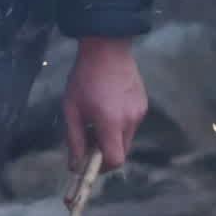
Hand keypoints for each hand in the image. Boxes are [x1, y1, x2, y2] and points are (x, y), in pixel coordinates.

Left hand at [59, 35, 148, 171]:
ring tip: (97, 120)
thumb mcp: (71, 109)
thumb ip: (74, 139)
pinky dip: (119, 125)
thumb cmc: (84, 77)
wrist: (107, 47)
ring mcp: (140, 112)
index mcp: (111, 122)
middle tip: (88, 140)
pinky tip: (108, 107)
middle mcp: (130, 120)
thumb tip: (75, 165)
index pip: (115, 160)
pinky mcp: (143, 104)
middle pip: (121, 152)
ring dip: (112, 137)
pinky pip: (131, 124)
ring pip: (127, 138)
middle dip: (105, 152)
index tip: (89, 163)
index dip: (102, 167)